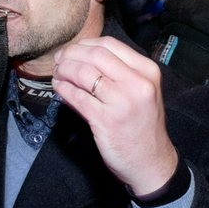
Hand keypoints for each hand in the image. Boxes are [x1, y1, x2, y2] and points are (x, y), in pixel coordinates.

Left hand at [53, 36, 178, 196]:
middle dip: (71, 55)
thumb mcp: (141, 92)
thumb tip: (82, 57)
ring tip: (57, 74)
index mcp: (147, 71)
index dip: (85, 45)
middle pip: (95, 55)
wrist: (151, 163)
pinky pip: (78, 97)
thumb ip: (119, 73)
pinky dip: (64, 90)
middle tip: (59, 60)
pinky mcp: (107, 120)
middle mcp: (138, 83)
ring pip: (84, 74)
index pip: (110, 45)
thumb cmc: (142, 126)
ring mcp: (122, 101)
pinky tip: (59, 89)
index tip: (72, 51)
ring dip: (64, 71)